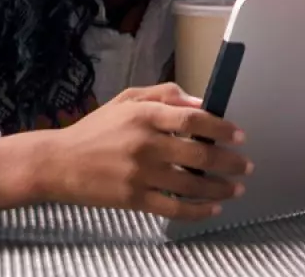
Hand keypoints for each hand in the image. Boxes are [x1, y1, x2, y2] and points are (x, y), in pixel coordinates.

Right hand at [37, 83, 251, 220]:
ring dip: (219, 188)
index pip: (194, 120)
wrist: (58, 163)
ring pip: (191, 184)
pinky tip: (212, 208)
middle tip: (246, 166)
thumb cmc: (96, 129)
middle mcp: (145, 144)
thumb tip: (200, 102)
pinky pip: (173, 208)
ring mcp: (139, 174)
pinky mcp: (132, 199)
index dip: (222, 128)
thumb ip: (165, 95)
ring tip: (236, 189)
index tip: (240, 136)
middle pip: (199, 155)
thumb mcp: (127, 100)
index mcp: (145, 115)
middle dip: (229, 163)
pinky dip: (197, 210)